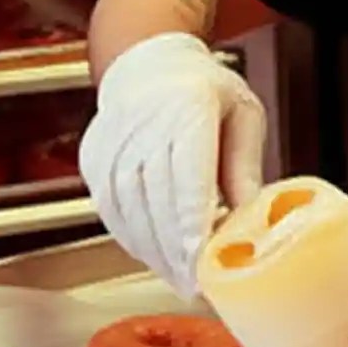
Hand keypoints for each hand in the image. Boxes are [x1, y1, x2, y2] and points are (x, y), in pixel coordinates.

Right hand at [80, 32, 266, 298]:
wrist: (148, 60)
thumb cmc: (205, 88)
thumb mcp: (242, 113)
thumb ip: (244, 165)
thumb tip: (253, 218)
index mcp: (188, 105)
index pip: (186, 170)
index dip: (192, 220)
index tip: (202, 259)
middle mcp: (142, 123)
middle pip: (156, 198)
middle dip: (177, 249)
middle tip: (198, 285)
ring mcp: (112, 142)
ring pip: (129, 210)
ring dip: (154, 251)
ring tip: (180, 278)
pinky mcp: (94, 160)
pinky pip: (110, 210)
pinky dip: (133, 239)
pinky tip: (155, 256)